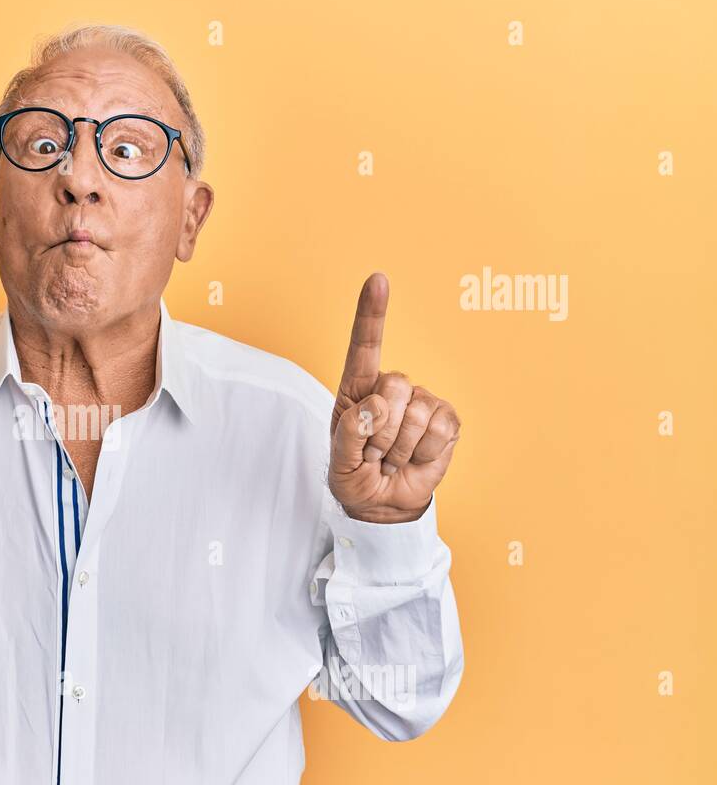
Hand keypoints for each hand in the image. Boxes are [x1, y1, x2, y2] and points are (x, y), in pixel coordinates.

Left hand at [328, 273, 460, 523]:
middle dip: (381, 431)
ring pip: (417, 414)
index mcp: (357, 390)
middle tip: (374, 454)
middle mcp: (391, 389)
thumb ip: (349, 434)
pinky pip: (441, 429)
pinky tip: (415, 460)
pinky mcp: (446, 420)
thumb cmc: (355, 476)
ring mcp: (421, 402)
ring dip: (401, 448)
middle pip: (394, 386)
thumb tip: (375, 405)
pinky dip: (425, 453)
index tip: (378, 279)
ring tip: (391, 460)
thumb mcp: (339, 462)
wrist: (383, 505)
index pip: (364, 346)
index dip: (372, 313)